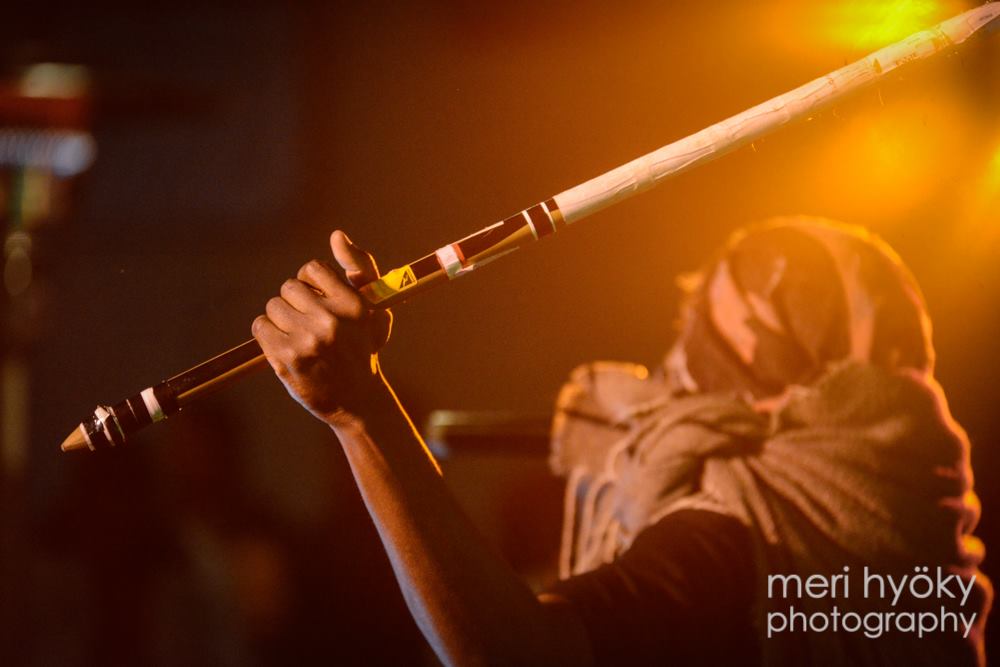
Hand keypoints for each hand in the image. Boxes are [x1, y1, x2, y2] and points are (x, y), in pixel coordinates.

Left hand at [252, 231, 392, 425]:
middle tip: (307, 322)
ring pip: (272, 306)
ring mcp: (307, 340)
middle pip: (288, 287)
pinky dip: (267, 335)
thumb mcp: (374, 307)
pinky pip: (260, 327)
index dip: (311, 284)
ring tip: (297, 336)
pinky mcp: (286, 357)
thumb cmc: (363, 349)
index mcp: (353, 305)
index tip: (319, 302)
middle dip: (294, 303)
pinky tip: (284, 346)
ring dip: (280, 319)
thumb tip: (337, 235)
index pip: (311, 269)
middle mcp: (331, 320)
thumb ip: (360, 267)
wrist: (357, 400)